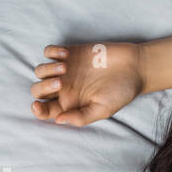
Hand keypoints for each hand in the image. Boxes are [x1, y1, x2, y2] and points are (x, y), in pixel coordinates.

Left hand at [29, 42, 144, 126]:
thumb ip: (81, 117)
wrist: (134, 68)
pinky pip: (48, 51)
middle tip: (62, 82)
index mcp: (70, 105)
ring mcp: (65, 70)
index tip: (37, 105)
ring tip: (66, 67)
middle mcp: (64, 89)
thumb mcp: (104, 110)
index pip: (46, 110)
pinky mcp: (70, 53)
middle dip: (43, 87)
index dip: (37, 110)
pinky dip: (52, 52)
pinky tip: (67, 54)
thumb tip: (58, 120)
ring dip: (47, 69)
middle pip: (38, 90)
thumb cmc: (121, 92)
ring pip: (40, 70)